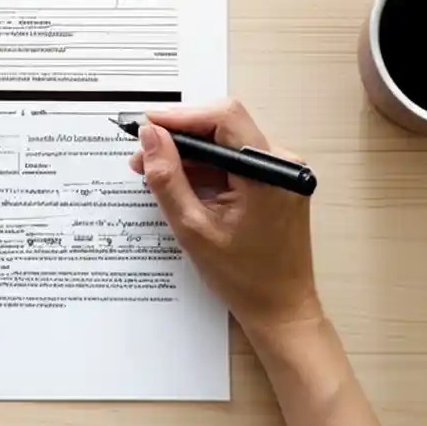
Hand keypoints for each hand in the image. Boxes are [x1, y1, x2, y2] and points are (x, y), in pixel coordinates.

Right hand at [129, 99, 321, 344]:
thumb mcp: (193, 228)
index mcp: (268, 172)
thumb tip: (150, 138)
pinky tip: (181, 182)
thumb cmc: (245, 278)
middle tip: (144, 154)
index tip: (149, 126)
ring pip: (227, 143)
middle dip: (180, 136)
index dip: (181, 116)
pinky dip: (207, 167)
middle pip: (224, 126)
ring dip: (191, 154)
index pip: (223, 118)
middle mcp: (282, 164)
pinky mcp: (276, 182)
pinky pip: (236, 161)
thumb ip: (168, 179)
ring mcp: (282, 172)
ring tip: (155, 171)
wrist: (281, 310)